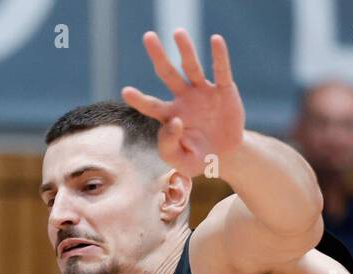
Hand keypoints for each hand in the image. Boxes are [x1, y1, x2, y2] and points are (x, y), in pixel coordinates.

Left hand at [121, 30, 244, 176]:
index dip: (139, 99)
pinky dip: (219, 56)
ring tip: (178, 32)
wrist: (226, 157)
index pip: (150, 105)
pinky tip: (215, 40)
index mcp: (169, 116)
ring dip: (186, 50)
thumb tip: (174, 122)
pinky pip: (221, 71)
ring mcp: (203, 93)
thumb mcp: (180, 161)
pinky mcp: (224, 91)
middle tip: (148, 36)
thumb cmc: (198, 159)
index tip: (126, 91)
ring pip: (191, 67)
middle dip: (158, 56)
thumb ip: (169, 146)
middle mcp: (184, 99)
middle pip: (167, 74)